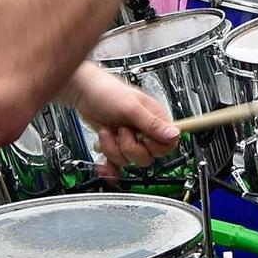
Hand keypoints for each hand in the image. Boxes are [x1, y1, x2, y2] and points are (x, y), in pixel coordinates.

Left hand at [64, 65, 179, 172]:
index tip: (144, 140)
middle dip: (130, 148)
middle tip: (122, 132)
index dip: (156, 147)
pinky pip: (117, 164)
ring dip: (114, 150)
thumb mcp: (132, 108)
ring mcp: (130, 139)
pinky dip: (109, 166)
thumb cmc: (107, 91)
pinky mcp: (116, 145)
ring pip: (130, 160)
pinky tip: (104, 165)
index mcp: (155, 119)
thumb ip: (152, 124)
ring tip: (107, 132)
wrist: (83, 92)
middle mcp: (145, 131)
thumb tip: (174, 135)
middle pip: (148, 156)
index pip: (168, 144)